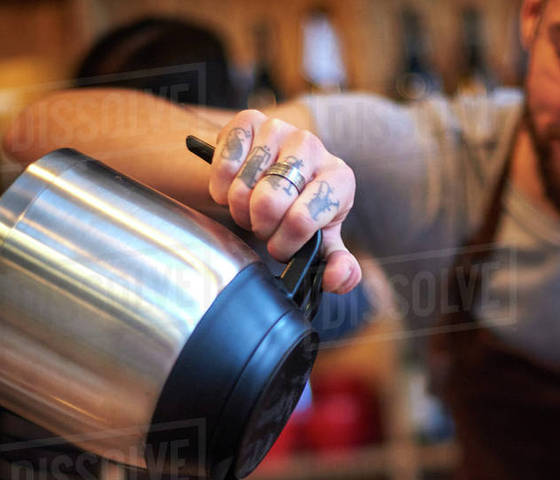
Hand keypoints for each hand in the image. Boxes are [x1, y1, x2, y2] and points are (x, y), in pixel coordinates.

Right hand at [208, 110, 360, 293]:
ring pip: (243, 185)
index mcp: (339, 178)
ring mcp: (279, 128)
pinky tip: (231, 190)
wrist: (280, 173)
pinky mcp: (248, 120)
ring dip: (239, 208)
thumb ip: (339, 266)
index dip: (284, 243)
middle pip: (269, 201)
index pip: (302, 219)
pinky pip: (223, 160)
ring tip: (250, 209)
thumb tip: (338, 278)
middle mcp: (312, 145)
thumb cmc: (303, 211)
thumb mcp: (323, 241)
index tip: (281, 246)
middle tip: (264, 227)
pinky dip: (220, 185)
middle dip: (260, 226)